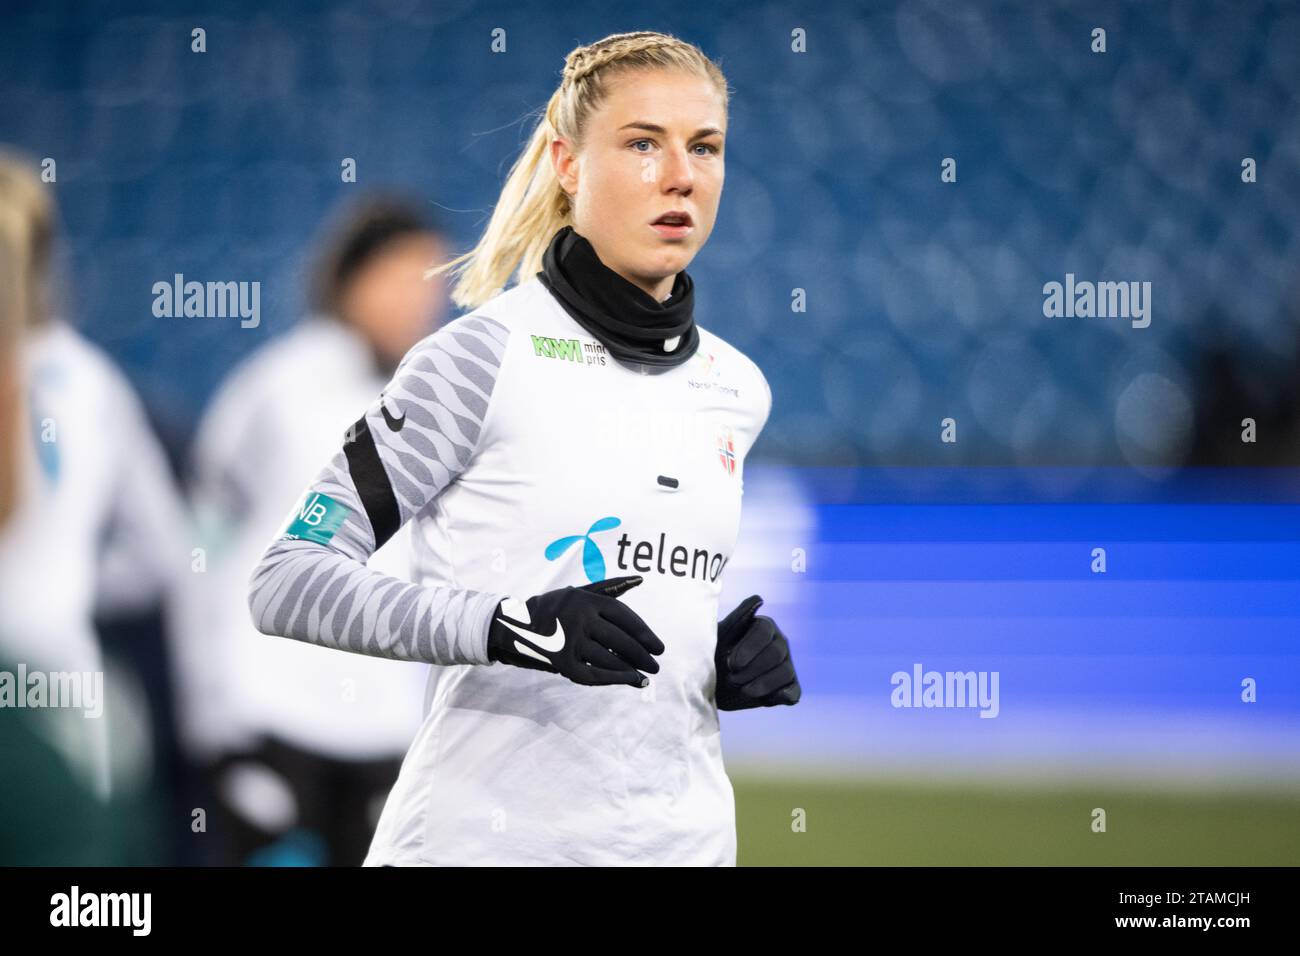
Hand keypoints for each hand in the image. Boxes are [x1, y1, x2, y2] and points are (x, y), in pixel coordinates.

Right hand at [487, 575, 664, 687]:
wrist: (516, 624)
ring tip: (645, 676)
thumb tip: (641, 578)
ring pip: (609, 659)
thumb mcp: (580, 591)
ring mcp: (569, 641)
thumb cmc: (557, 606)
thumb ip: (611, 586)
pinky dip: (613, 679)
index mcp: (587, 600)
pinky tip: (628, 680)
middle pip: (620, 640)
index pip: (625, 616)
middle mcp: (579, 618)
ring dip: (630, 670)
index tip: (659, 647)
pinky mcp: (561, 662)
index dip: (645, 634)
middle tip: (656, 665)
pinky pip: (593, 674)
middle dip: (642, 655)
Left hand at [714, 595, 800, 710]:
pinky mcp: (788, 687)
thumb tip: (759, 599)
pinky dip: (782, 696)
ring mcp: (786, 665)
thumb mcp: (719, 637)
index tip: (731, 664)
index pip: (764, 631)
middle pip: (776, 652)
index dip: (748, 649)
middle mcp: (780, 643)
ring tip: (741, 689)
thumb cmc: (713, 656)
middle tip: (731, 678)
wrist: (710, 686)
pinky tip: (767, 699)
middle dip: (751, 669)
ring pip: (785, 672)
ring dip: (761, 685)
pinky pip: (793, 692)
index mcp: (764, 626)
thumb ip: (739, 617)